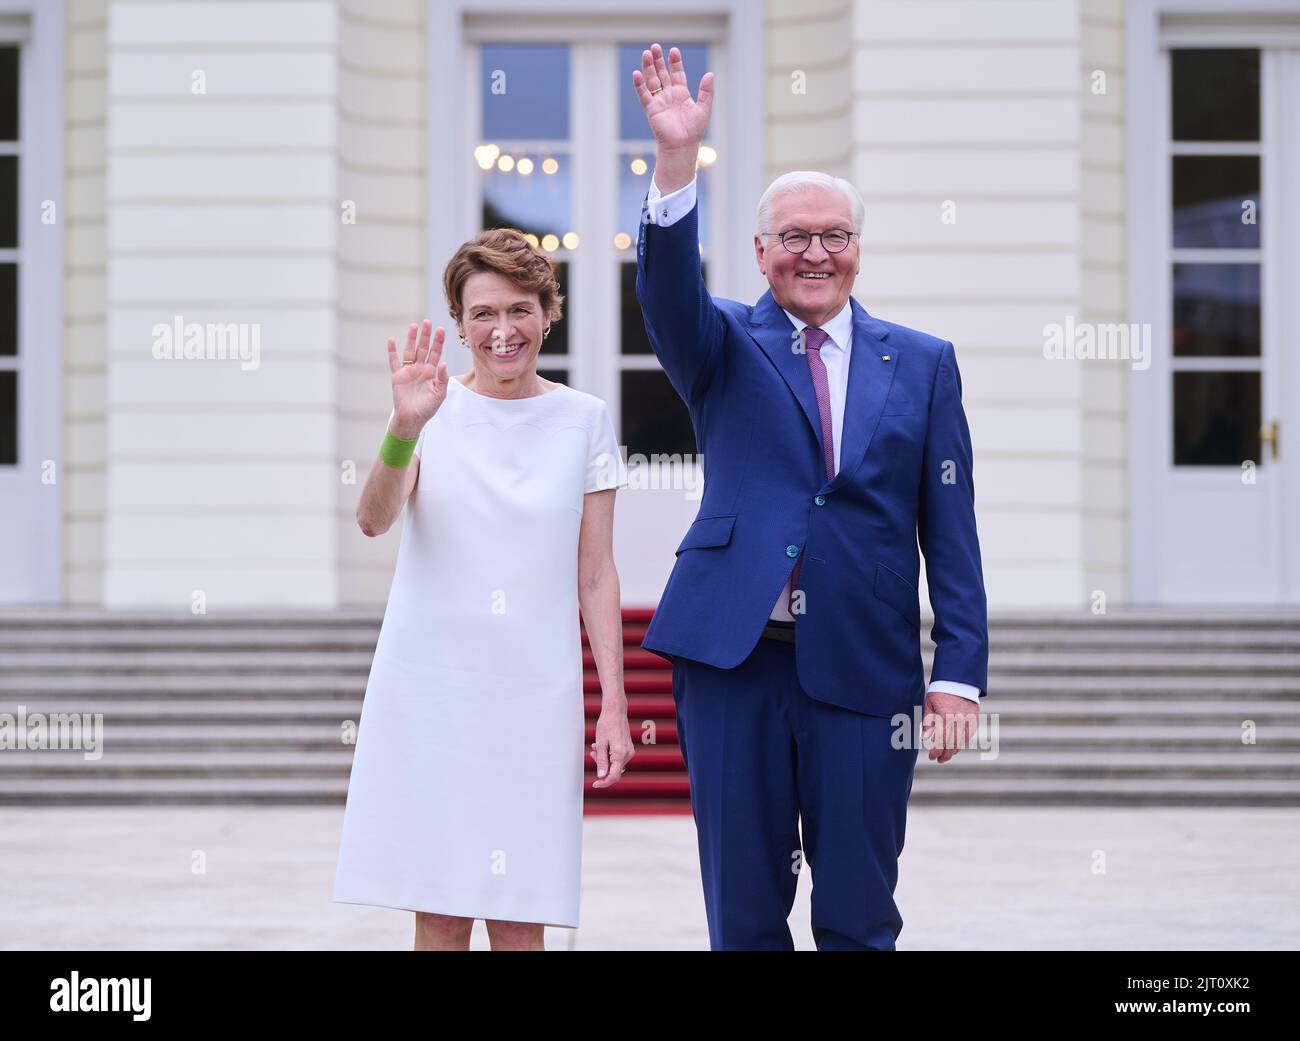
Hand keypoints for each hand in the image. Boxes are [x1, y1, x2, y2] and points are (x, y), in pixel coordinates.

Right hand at [386, 319, 448, 438]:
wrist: (412, 419)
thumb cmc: (428, 408)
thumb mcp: (439, 394)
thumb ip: (442, 379)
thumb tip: (443, 363)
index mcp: (432, 372)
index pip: (436, 353)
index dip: (438, 342)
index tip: (441, 330)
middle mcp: (420, 369)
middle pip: (423, 348)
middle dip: (426, 336)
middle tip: (428, 322)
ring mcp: (408, 371)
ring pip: (410, 351)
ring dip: (411, 339)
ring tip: (413, 326)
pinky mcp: (397, 376)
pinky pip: (394, 361)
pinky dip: (392, 351)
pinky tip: (392, 340)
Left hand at [590, 708, 635, 788]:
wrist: (616, 711)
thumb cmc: (607, 725)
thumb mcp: (600, 744)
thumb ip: (601, 761)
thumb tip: (601, 776)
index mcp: (620, 755)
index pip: (614, 776)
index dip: (604, 783)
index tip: (595, 784)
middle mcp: (628, 755)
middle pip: (614, 770)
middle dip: (602, 766)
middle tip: (593, 754)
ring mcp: (629, 751)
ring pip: (615, 764)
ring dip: (604, 759)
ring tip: (596, 747)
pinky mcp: (628, 748)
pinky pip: (618, 757)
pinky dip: (609, 755)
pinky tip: (603, 746)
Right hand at [632, 43, 712, 163]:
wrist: (683, 146)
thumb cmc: (694, 130)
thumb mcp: (704, 108)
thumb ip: (706, 91)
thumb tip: (710, 74)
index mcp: (681, 93)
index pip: (677, 73)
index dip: (675, 62)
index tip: (674, 50)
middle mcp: (669, 95)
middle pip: (661, 73)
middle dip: (658, 60)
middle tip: (654, 46)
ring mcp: (659, 101)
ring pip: (651, 80)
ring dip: (648, 67)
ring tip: (646, 53)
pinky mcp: (651, 109)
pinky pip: (643, 95)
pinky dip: (639, 85)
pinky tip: (637, 73)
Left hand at [921, 691, 978, 763]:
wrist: (960, 681)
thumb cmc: (941, 692)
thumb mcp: (929, 704)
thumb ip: (928, 722)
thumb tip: (926, 739)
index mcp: (946, 717)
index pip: (941, 741)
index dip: (936, 751)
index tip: (931, 756)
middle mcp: (959, 722)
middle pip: (952, 745)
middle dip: (945, 755)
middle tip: (938, 760)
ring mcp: (968, 722)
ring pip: (961, 743)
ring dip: (953, 752)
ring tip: (945, 756)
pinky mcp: (974, 721)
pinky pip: (967, 737)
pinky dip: (960, 744)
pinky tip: (954, 748)